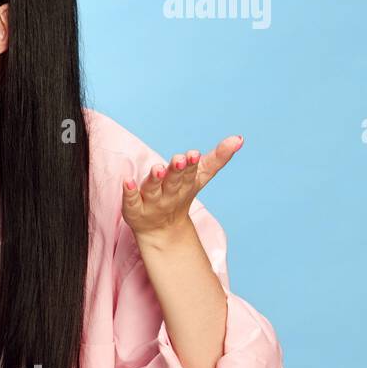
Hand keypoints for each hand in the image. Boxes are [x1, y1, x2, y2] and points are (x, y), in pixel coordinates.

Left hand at [121, 134, 244, 241]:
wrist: (161, 230)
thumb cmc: (180, 195)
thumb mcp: (199, 177)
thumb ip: (217, 158)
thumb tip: (239, 138)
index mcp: (185, 184)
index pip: (190, 173)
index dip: (191, 164)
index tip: (193, 154)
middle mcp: (169, 193)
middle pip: (173, 181)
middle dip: (177, 170)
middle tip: (179, 159)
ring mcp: (151, 202)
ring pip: (153, 190)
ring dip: (155, 179)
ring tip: (157, 169)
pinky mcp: (134, 210)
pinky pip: (131, 201)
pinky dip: (129, 192)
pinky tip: (127, 181)